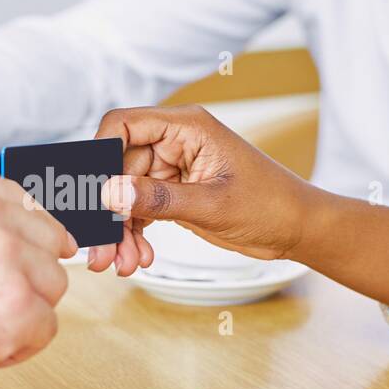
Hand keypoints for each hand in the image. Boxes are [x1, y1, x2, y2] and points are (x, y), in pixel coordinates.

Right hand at [0, 166, 77, 388]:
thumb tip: (0, 234)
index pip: (23, 200)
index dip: (29, 235)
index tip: (30, 252)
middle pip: (47, 242)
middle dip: (26, 276)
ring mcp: (5, 255)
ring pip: (52, 285)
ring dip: (23, 312)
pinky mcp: (17, 305)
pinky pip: (45, 327)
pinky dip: (19, 347)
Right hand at [88, 105, 309, 275]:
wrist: (296, 228)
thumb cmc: (270, 205)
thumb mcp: (212, 205)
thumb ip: (159, 198)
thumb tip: (111, 193)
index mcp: (187, 127)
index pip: (123, 125)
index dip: (100, 155)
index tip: (91, 196)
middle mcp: (174, 141)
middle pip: (118, 167)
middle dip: (109, 211)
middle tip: (102, 250)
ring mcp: (172, 167)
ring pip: (124, 194)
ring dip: (119, 230)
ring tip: (123, 263)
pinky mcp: (173, 192)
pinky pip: (139, 209)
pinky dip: (134, 234)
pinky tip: (139, 257)